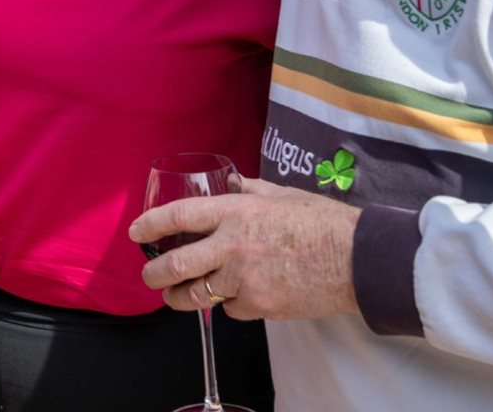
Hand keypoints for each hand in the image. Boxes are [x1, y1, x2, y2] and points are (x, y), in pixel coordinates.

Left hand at [128, 176, 361, 321]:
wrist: (356, 259)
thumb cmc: (322, 222)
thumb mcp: (282, 195)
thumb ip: (250, 190)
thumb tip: (233, 182)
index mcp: (236, 212)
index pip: (179, 216)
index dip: (151, 224)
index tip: (137, 232)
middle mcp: (232, 246)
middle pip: (176, 265)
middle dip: (154, 273)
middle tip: (149, 275)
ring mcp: (244, 280)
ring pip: (197, 295)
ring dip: (179, 298)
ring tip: (173, 297)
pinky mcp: (258, 306)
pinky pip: (230, 309)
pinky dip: (228, 304)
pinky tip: (236, 297)